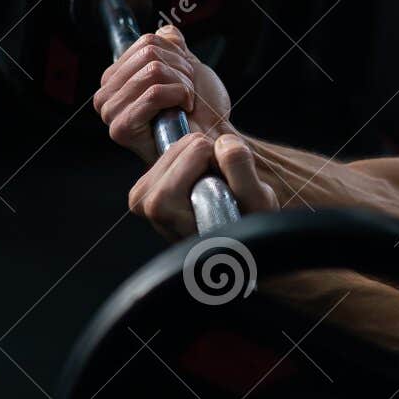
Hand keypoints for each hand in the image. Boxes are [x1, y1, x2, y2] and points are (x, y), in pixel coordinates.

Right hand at [93, 25, 232, 165]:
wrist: (213, 137)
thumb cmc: (199, 108)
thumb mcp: (184, 66)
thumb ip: (171, 44)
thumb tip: (165, 32)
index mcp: (115, 77)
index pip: (146, 42)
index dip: (176, 54)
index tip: (184, 76)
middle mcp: (106, 95)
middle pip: (149, 55)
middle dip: (181, 70)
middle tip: (188, 91)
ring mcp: (111, 113)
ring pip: (153, 71)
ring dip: (182, 84)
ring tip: (186, 100)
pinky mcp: (121, 129)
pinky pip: (154, 94)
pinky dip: (179, 96)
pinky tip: (184, 110)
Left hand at [128, 132, 277, 238]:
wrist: (229, 256)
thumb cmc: (242, 236)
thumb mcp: (257, 204)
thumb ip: (240, 169)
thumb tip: (223, 143)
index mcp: (161, 204)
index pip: (197, 150)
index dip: (221, 164)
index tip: (226, 195)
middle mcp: (144, 200)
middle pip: (186, 143)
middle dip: (210, 162)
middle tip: (219, 195)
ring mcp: (142, 194)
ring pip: (181, 144)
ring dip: (203, 164)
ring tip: (211, 197)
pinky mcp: (146, 188)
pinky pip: (176, 153)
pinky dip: (193, 163)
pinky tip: (201, 191)